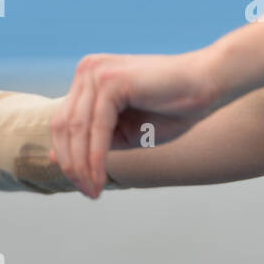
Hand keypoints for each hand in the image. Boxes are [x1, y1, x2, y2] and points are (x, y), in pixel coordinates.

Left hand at [49, 48, 223, 197]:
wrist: (209, 84)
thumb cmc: (173, 109)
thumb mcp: (125, 131)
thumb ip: (94, 140)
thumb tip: (54, 156)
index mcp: (89, 78)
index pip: (64, 123)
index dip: (68, 157)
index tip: (82, 186)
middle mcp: (88, 70)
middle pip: (64, 127)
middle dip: (72, 165)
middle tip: (88, 193)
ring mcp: (98, 72)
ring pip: (76, 129)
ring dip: (81, 166)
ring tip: (93, 191)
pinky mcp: (112, 80)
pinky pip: (95, 127)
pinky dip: (95, 157)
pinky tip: (100, 178)